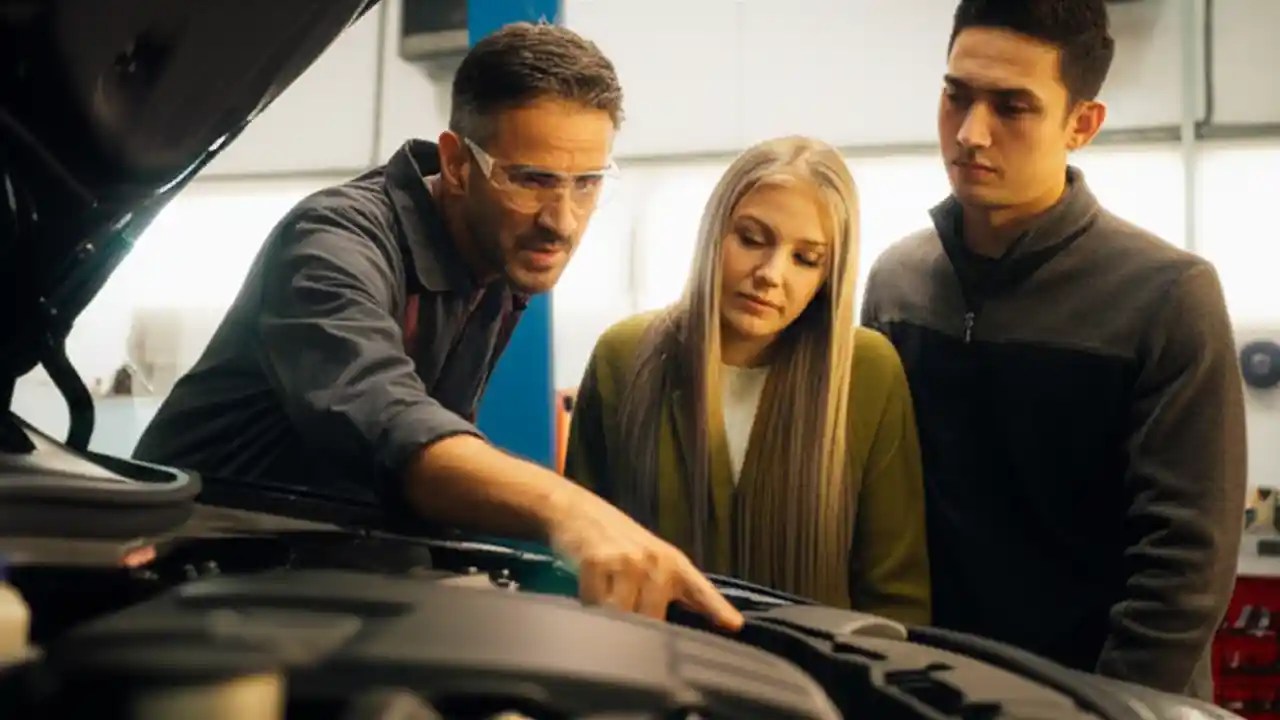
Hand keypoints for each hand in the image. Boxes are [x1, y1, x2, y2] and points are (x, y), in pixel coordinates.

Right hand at [545, 488, 744, 631]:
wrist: (575, 509)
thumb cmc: (615, 539)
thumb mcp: (650, 558)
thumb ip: (669, 591)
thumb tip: (683, 629)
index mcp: (673, 562)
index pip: (699, 589)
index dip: (716, 608)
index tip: (733, 624)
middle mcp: (654, 561)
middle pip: (652, 621)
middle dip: (639, 631)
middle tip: (626, 624)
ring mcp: (626, 561)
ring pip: (622, 617)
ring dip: (611, 619)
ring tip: (605, 600)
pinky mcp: (597, 562)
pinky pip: (594, 606)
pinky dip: (588, 606)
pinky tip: (588, 589)